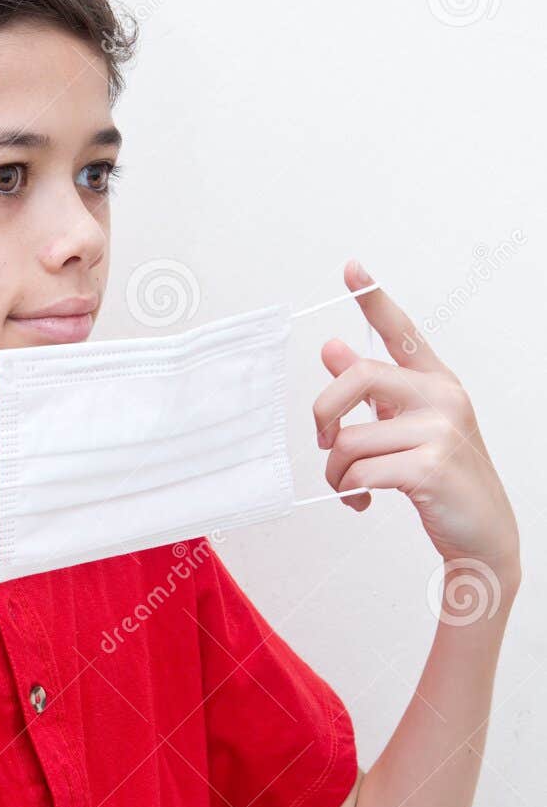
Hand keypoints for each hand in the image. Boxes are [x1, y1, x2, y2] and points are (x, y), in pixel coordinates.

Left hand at [312, 262, 519, 577]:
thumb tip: (333, 348)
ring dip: (336, 472)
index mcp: (437, 383)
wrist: (483, 536)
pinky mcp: (430, 466)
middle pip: (356, 378)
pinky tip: (361, 502)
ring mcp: (440, 430)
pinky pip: (360, 471)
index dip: (374, 299)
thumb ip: (375, 392)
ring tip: (350, 487)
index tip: (352, 269)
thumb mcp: (409, 428)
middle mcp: (442, 397)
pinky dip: (349, 492)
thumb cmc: (442, 480)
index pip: (403, 332)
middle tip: (323, 443)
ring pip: (349, 438)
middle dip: (323, 414)